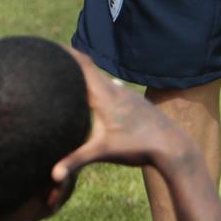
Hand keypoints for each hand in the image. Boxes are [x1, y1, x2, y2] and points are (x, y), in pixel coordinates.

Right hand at [52, 50, 190, 179]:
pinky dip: (97, 84)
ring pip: (100, 77)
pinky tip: (96, 92)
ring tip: (67, 71)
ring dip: (84, 72)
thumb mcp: (103, 152)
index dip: (64, 53)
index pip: (80, 65)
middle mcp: (114, 89)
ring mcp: (125, 94)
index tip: (47, 44)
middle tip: (49, 54)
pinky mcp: (133, 102)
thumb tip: (53, 176)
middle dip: (68, 60)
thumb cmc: (137, 147)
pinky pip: (110, 86)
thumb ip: (75, 161)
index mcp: (103, 95)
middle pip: (87, 66)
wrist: (173, 147)